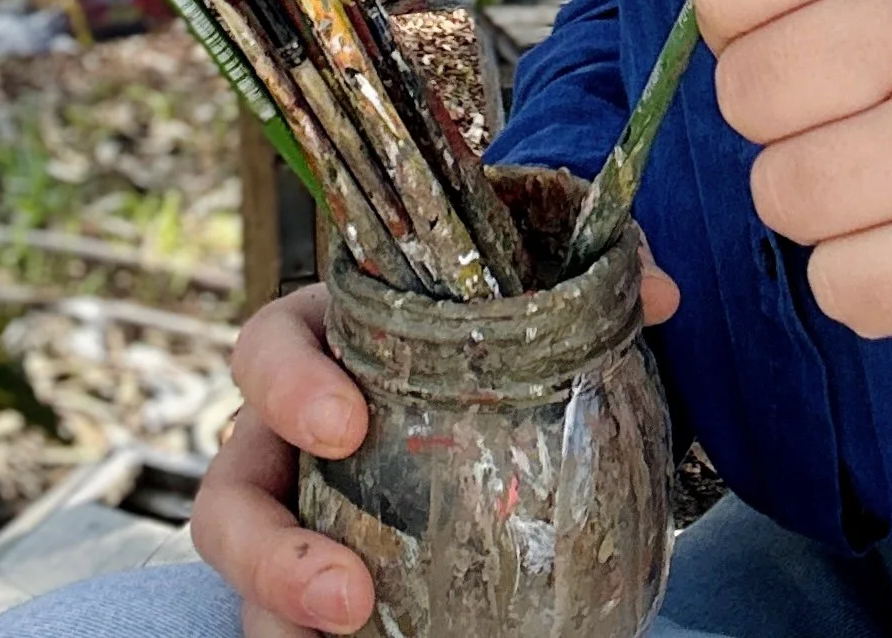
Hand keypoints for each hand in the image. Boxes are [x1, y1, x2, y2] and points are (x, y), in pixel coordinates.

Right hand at [194, 251, 680, 635]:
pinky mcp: (320, 584)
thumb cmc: (484, 339)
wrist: (497, 407)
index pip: (268, 349)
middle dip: (269, 551)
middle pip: (229, 495)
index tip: (345, 424)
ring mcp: (298, 517)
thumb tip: (662, 296)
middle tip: (345, 595)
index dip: (288, 384)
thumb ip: (585, 286)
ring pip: (246, 578)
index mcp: (323, 344)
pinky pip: (293, 621)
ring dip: (280, 618)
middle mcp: (287, 438)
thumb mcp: (522, 302)